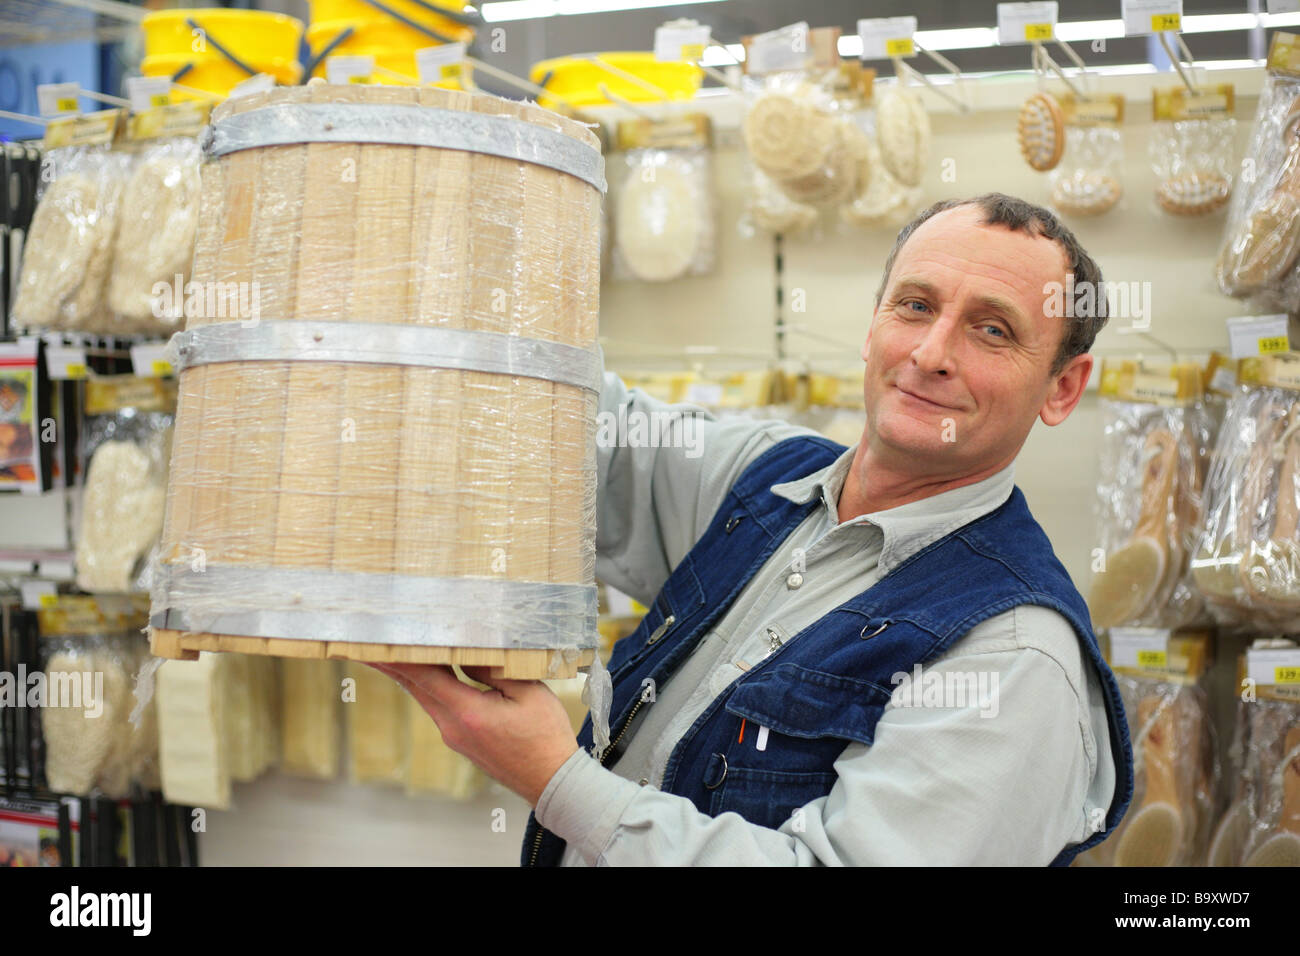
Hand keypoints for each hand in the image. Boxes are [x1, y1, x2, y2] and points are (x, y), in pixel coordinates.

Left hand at [370, 662, 578, 806]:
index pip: (422, 677)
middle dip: (393, 663)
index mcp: (467, 712)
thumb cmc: (545, 736)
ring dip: (412, 674)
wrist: (551, 780)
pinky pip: (440, 708)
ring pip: (426, 698)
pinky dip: (431, 687)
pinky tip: (433, 674)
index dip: (396, 657)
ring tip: (395, 652)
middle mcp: (452, 727)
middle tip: (371, 642)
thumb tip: (467, 654)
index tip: (373, 644)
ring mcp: (455, 737)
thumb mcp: (528, 692)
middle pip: (416, 687)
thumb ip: (494, 670)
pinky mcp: (462, 742)